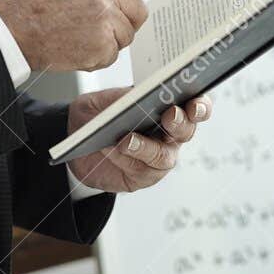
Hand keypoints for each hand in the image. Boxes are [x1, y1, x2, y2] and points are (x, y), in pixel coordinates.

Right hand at [0, 0, 212, 71]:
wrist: (5, 23)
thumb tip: (134, 1)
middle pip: (138, 11)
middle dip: (119, 20)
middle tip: (83, 19)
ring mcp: (105, 14)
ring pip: (126, 35)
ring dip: (104, 39)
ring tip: (71, 30)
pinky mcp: (100, 43)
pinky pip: (111, 54)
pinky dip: (94, 55)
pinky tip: (70, 44)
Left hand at [65, 88, 213, 192]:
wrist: (74, 147)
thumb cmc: (94, 119)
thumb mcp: (97, 101)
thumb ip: (116, 98)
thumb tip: (133, 97)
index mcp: (165, 106)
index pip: (194, 104)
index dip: (200, 105)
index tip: (193, 104)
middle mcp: (168, 133)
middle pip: (186, 130)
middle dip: (180, 123)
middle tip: (169, 116)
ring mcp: (158, 156)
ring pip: (164, 156)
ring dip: (146, 147)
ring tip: (126, 140)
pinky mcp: (143, 176)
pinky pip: (142, 170)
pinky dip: (127, 160)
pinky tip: (113, 150)